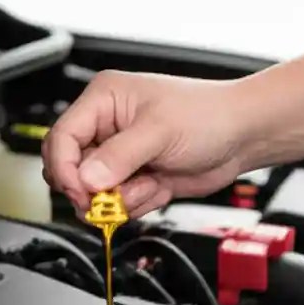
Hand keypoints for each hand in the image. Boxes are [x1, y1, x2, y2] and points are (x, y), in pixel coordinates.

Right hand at [43, 71, 251, 217]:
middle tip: (111, 199)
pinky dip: (136, 203)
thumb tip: (86, 179)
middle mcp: (105, 127)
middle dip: (91, 190)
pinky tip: (159, 186)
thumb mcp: (159, 131)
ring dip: (120, 199)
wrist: (241, 136)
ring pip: (93, 192)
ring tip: (149, 183)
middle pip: (70, 169)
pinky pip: (117, 203)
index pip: (62, 138)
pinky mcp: (133, 178)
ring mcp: (119, 155)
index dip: (65, 169)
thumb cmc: (208, 115)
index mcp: (103, 100)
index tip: (81, 192)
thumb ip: (119, 156)